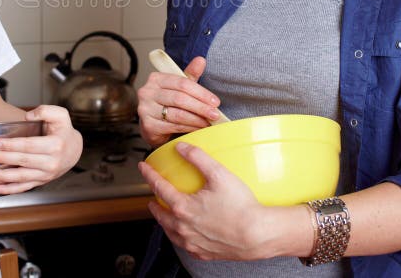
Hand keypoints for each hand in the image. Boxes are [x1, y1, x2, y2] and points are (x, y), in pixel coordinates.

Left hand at [0, 104, 82, 194]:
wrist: (74, 150)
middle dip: (3, 158)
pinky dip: (10, 189)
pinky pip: (24, 187)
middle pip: (23, 161)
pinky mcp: (41, 182)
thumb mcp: (60, 115)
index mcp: (55, 145)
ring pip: (22, 177)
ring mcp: (46, 174)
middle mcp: (52, 162)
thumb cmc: (63, 130)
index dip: (12, 145)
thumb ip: (46, 111)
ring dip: (3, 176)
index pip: (30, 145)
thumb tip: (28, 115)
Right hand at [137, 57, 220, 146]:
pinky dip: (189, 128)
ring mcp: (145, 109)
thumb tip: (201, 60)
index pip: (182, 83)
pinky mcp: (148, 125)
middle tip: (215, 114)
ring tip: (208, 122)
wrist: (152, 125)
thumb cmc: (167, 104)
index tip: (215, 102)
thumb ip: (190, 75)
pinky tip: (198, 128)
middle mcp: (147, 92)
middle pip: (180, 98)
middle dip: (201, 107)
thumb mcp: (179, 88)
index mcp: (156, 79)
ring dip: (197, 119)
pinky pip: (174, 126)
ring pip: (178, 114)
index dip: (201, 93)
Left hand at [139, 142, 279, 260]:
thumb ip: (198, 157)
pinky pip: (184, 245)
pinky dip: (178, 236)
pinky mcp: (203, 252)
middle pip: (160, 213)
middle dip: (154, 201)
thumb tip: (182, 147)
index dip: (149, 175)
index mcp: (183, 207)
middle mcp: (183, 227)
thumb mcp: (219, 174)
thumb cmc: (241, 207)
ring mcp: (192, 242)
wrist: (258, 235)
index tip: (143, 168)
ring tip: (163, 212)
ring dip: (163, 220)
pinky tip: (182, 232)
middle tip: (152, 193)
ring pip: (169, 231)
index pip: (159, 187)